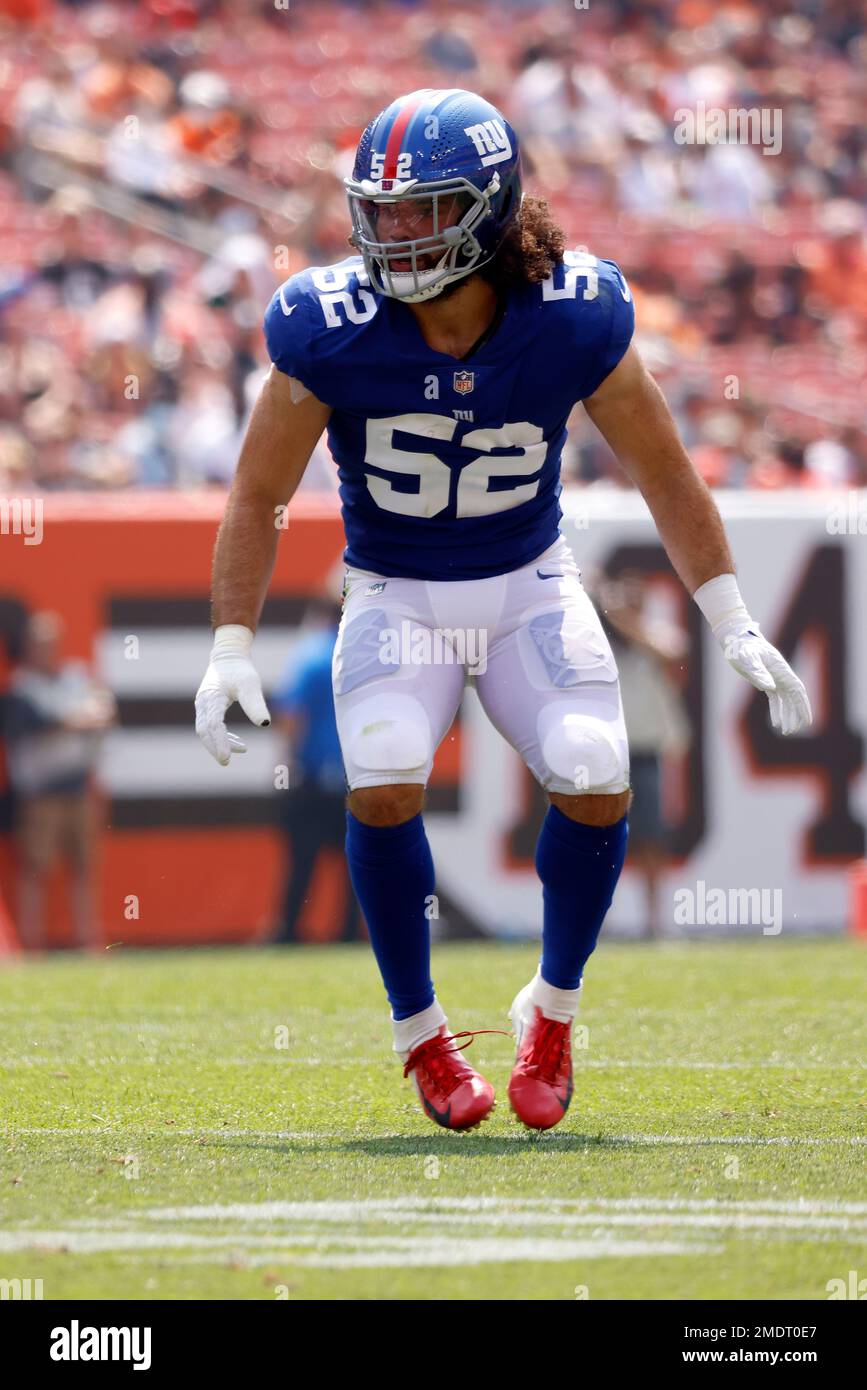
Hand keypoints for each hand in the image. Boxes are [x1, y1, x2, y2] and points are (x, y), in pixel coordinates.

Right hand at [195, 624, 270, 764]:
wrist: (229, 656)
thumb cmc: (240, 669)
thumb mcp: (250, 684)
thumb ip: (255, 704)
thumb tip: (265, 725)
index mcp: (212, 696)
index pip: (212, 724)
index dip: (219, 742)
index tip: (226, 758)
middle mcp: (203, 702)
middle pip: (203, 731)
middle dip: (214, 747)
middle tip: (226, 762)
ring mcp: (202, 705)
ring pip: (204, 730)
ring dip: (219, 743)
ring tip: (242, 749)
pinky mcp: (207, 708)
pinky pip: (209, 727)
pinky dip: (221, 736)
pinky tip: (238, 742)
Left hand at [717, 622, 811, 735]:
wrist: (735, 639)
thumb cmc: (741, 647)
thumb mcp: (747, 659)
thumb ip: (758, 672)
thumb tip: (771, 688)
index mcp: (781, 670)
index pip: (797, 691)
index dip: (803, 706)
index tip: (807, 721)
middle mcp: (781, 674)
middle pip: (793, 697)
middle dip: (796, 714)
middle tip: (792, 731)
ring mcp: (774, 677)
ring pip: (785, 699)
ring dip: (787, 714)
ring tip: (786, 731)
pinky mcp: (765, 680)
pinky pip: (775, 698)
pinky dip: (777, 710)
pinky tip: (776, 722)